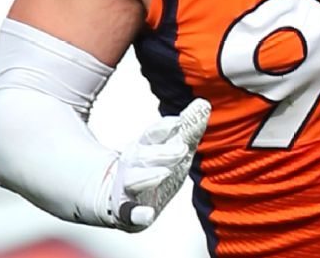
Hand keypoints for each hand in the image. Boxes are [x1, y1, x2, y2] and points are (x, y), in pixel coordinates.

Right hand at [99, 98, 211, 230]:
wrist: (116, 196)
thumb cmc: (150, 167)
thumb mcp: (168, 147)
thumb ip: (187, 128)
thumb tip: (204, 103)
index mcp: (144, 146)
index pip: (152, 134)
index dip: (164, 127)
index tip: (177, 121)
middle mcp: (133, 165)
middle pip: (145, 155)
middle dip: (163, 152)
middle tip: (182, 148)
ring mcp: (128, 187)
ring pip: (135, 180)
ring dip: (149, 176)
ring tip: (164, 173)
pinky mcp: (126, 211)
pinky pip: (129, 213)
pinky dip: (137, 215)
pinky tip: (147, 216)